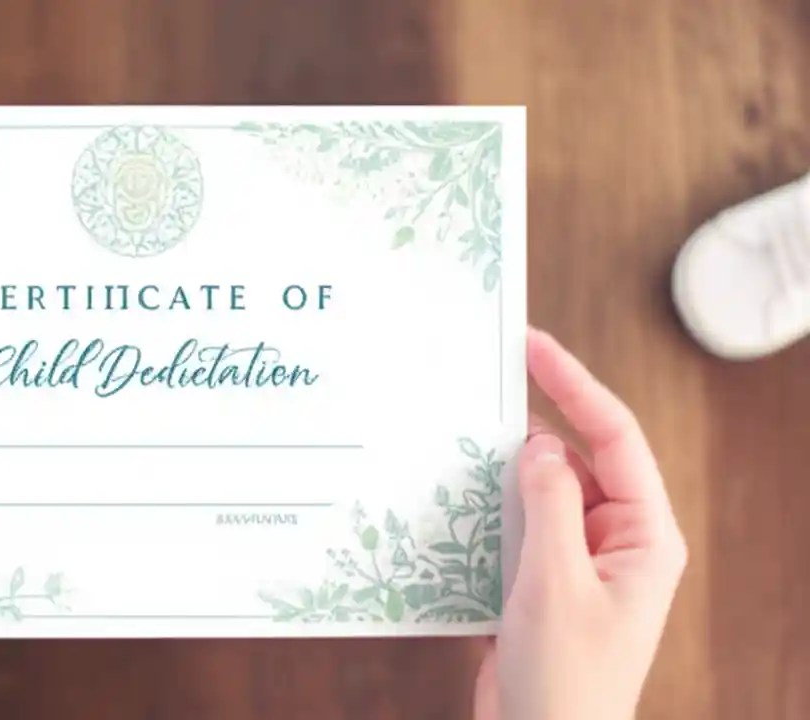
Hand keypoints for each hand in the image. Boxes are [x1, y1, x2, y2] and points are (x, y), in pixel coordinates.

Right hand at [475, 330, 687, 719]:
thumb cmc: (565, 679)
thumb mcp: (555, 583)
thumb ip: (550, 504)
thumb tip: (538, 441)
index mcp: (643, 537)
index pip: (614, 439)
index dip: (575, 384)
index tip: (533, 345)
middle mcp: (615, 541)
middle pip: (574, 459)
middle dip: (530, 424)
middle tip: (481, 383)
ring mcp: (577, 562)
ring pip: (539, 492)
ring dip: (499, 471)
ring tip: (454, 438)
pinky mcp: (541, 583)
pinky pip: (516, 526)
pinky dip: (485, 510)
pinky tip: (448, 497)